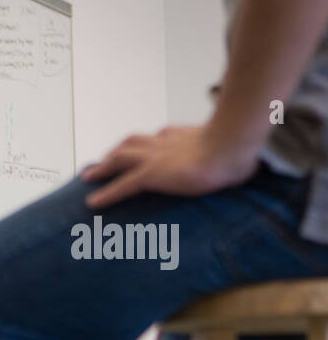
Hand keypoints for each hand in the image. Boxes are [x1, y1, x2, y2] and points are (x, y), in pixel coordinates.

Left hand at [80, 125, 261, 210]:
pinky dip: (106, 194)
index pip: (160, 137)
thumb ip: (233, 155)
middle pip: (132, 143)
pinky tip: (93, 203)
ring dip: (103, 167)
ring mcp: (156, 157)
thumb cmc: (242, 147)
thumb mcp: (237, 148)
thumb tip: (249, 165)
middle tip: (103, 161)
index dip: (146, 142)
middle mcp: (165, 143)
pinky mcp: (151, 174)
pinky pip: (122, 186)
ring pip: (120, 159)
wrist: (234, 143)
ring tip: (89, 176)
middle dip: (115, 151)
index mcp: (184, 136)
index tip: (140, 147)